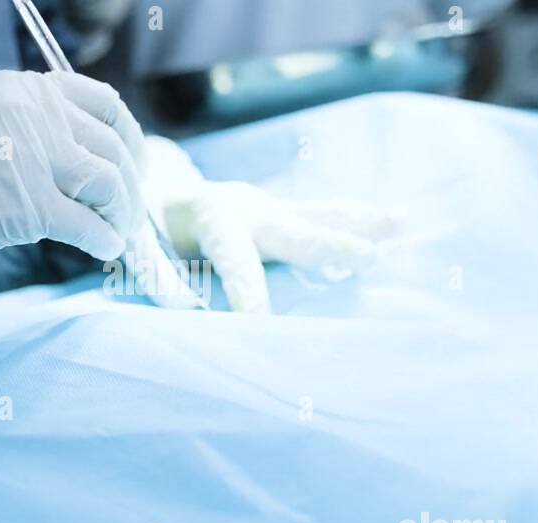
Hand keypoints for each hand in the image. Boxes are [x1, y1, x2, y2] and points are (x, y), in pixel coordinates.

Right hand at [0, 71, 146, 288]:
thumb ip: (36, 127)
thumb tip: (87, 160)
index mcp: (30, 91)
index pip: (106, 105)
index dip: (130, 139)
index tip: (134, 165)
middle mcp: (38, 116)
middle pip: (113, 150)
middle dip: (131, 187)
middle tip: (130, 213)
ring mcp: (35, 159)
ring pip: (109, 185)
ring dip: (123, 214)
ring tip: (118, 232)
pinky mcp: (28, 206)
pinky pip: (87, 225)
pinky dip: (104, 240)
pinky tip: (103, 248)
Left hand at [133, 136, 397, 312]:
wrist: (155, 182)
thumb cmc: (145, 225)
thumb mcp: (141, 246)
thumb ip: (157, 274)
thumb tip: (184, 309)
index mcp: (212, 219)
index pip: (235, 259)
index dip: (248, 290)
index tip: (261, 323)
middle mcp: (247, 208)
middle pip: (293, 230)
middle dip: (329, 245)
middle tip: (367, 258)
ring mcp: (268, 206)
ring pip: (317, 216)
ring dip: (357, 226)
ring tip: (397, 228)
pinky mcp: (281, 209)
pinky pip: (324, 213)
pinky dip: (359, 218)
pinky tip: (396, 220)